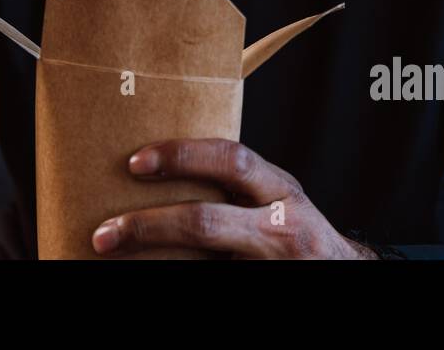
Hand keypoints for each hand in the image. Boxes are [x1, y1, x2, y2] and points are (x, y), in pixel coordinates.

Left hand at [91, 138, 377, 258]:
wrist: (340, 272)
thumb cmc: (292, 230)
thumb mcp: (272, 198)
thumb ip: (233, 187)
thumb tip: (159, 173)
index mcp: (279, 189)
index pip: (230, 159)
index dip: (181, 156)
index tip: (134, 162)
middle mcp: (280, 227)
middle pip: (204, 222)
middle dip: (148, 226)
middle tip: (103, 234)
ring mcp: (273, 265)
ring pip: (202, 265)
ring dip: (152, 261)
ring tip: (113, 257)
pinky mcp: (262, 287)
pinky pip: (211, 281)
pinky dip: (177, 275)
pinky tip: (148, 273)